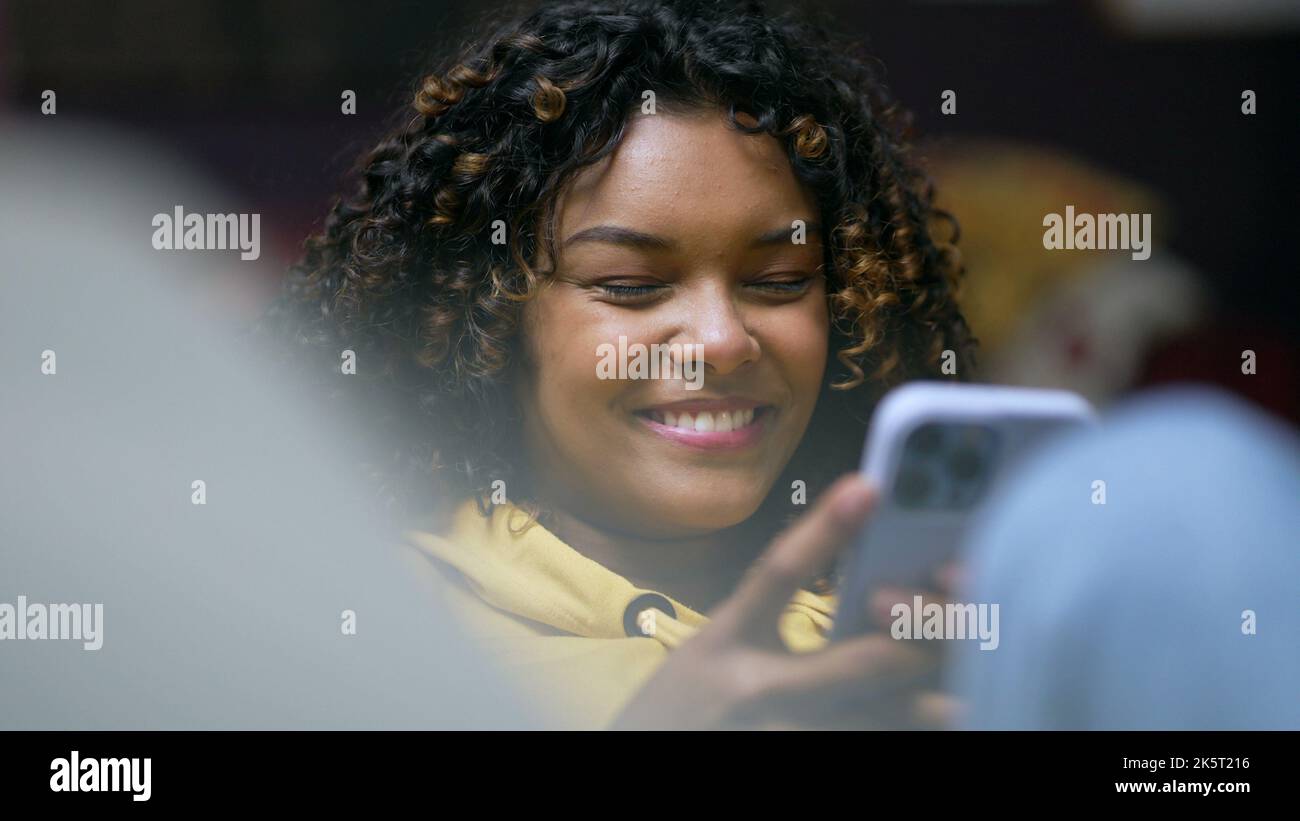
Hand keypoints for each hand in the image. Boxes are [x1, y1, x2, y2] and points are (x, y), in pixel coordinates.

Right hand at [610, 475, 959, 729]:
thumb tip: (855, 564)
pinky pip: (878, 742)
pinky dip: (910, 724)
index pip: (777, 574)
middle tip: (968, 598)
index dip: (825, 529)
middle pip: (858, 662)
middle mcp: (757, 695)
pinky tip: (950, 704)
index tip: (868, 485)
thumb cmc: (686, 704)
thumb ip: (770, 610)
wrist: (649, 757)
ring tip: (978, 668)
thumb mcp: (713, 645)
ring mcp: (791, 736)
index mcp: (725, 643)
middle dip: (922, 631)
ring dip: (935, 693)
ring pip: (885, 717)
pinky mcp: (808, 761)